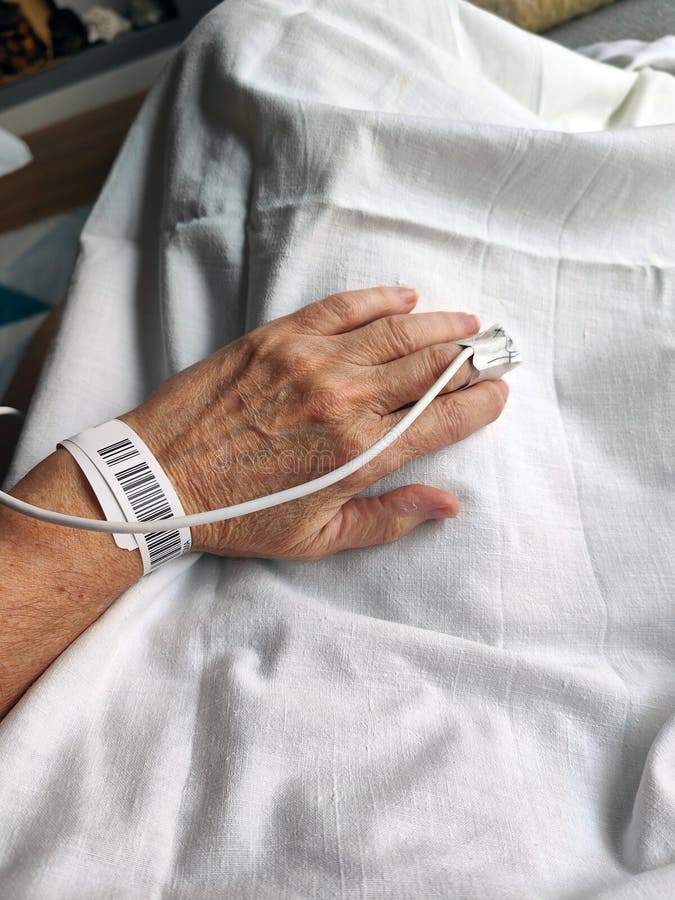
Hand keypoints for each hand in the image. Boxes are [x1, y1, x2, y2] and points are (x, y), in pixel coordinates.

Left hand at [121, 287, 507, 558]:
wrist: (161, 478)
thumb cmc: (239, 516)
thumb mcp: (318, 539)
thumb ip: (389, 519)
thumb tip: (449, 505)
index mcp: (361, 454)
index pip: (443, 420)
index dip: (481, 404)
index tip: (500, 392)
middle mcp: (345, 400)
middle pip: (430, 368)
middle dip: (474, 358)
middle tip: (495, 350)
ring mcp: (312, 362)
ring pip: (397, 332)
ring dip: (440, 326)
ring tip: (466, 323)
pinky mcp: (280, 337)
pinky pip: (343, 307)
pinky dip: (380, 299)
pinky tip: (406, 297)